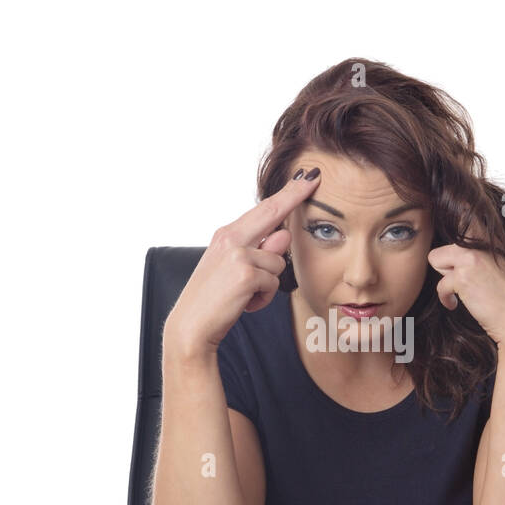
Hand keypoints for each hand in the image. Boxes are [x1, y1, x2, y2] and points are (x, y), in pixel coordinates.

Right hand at [163, 167, 320, 360]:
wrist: (191, 325)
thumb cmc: (214, 299)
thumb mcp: (237, 270)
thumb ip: (260, 251)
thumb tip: (284, 235)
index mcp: (227, 234)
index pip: (263, 209)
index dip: (287, 193)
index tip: (306, 178)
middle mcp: (231, 238)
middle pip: (272, 212)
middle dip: (295, 195)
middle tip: (313, 179)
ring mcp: (237, 254)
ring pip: (278, 262)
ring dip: (268, 283)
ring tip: (245, 295)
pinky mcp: (245, 274)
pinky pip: (273, 283)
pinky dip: (264, 299)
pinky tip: (245, 304)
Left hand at [426, 221, 504, 346]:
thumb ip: (486, 257)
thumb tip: (460, 256)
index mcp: (493, 239)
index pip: (464, 226)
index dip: (458, 252)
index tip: (461, 267)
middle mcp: (482, 243)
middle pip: (445, 246)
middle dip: (449, 268)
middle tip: (465, 284)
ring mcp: (471, 258)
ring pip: (435, 258)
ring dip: (445, 279)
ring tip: (460, 294)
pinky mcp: (462, 277)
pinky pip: (440, 285)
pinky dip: (445, 298)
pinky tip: (457, 305)